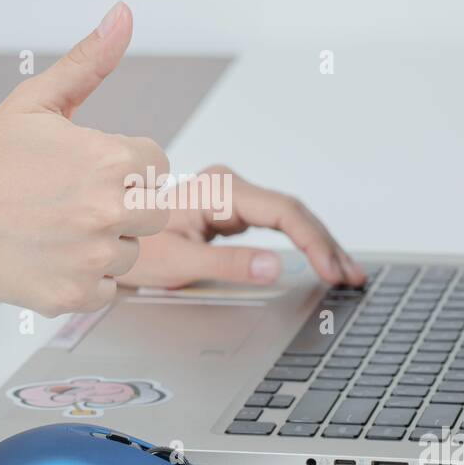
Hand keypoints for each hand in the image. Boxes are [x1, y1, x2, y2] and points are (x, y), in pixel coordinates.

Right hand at [0, 2, 168, 314]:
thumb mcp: (37, 101)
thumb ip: (89, 61)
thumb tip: (123, 16)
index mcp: (111, 162)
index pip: (158, 164)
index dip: (126, 164)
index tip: (88, 168)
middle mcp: (108, 212)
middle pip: (154, 211)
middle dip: (123, 204)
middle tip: (73, 199)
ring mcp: (92, 259)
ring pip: (131, 252)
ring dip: (105, 242)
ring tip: (58, 227)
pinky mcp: (75, 295)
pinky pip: (108, 289)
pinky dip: (86, 277)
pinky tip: (52, 255)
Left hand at [117, 165, 365, 288]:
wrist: (111, 238)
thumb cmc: (137, 248)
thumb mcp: (180, 263)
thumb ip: (228, 264)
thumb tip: (276, 266)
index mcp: (220, 190)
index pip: (284, 212)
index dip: (314, 242)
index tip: (331, 270)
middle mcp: (230, 187)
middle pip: (294, 213)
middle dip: (326, 244)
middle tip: (351, 277)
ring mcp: (233, 198)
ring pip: (290, 217)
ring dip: (320, 243)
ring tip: (346, 272)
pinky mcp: (233, 211)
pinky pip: (278, 224)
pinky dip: (302, 243)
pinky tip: (320, 259)